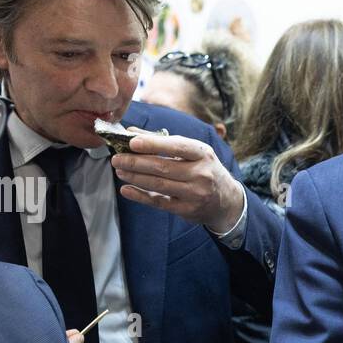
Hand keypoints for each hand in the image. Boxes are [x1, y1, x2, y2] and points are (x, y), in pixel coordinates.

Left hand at [110, 130, 245, 232]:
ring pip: (159, 184)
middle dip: (136, 162)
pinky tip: (127, 190)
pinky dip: (141, 196)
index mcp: (202, 153)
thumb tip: (132, 132)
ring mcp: (195, 193)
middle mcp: (201, 173)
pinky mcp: (187, 209)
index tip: (131, 141)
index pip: (176, 146)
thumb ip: (163, 142)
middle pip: (163, 167)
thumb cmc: (204, 170)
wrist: (226, 200)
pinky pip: (160, 202)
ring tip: (119, 171)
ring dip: (135, 177)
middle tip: (117, 158)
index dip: (153, 144)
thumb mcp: (192, 152)